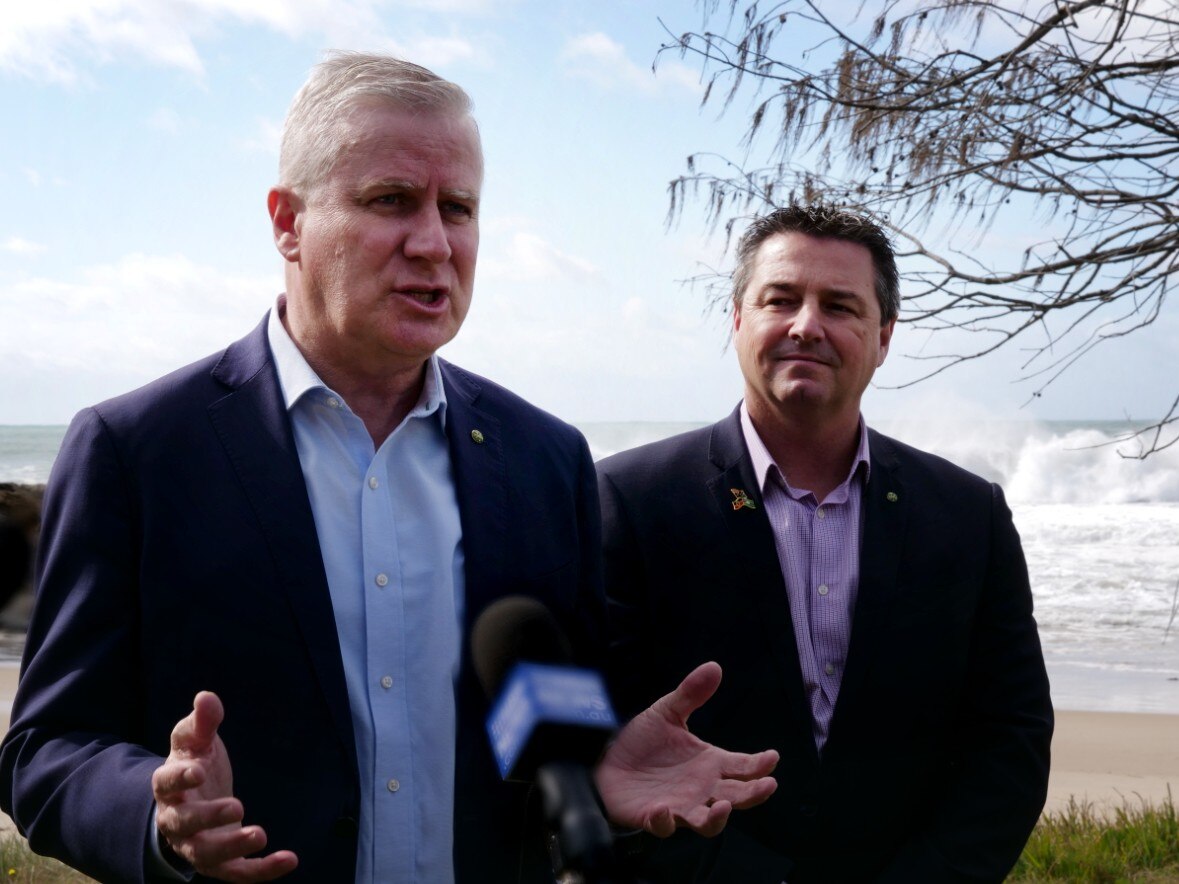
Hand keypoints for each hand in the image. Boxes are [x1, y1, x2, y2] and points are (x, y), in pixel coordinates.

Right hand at [152, 692, 297, 881]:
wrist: (191, 799)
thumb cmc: (194, 763)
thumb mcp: (196, 740)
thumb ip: (202, 722)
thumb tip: (206, 697)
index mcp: (167, 787)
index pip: (166, 783)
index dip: (180, 778)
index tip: (198, 770)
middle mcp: (176, 820)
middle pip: (185, 824)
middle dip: (208, 817)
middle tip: (236, 806)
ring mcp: (196, 845)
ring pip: (206, 854)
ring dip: (232, 847)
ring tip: (260, 834)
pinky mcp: (219, 862)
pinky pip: (236, 872)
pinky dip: (261, 871)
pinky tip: (290, 860)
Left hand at [594, 661, 778, 837]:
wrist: (605, 759)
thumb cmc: (641, 741)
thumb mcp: (667, 713)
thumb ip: (691, 694)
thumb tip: (714, 667)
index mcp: (708, 763)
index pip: (742, 767)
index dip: (760, 765)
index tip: (772, 757)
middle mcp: (700, 788)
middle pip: (736, 797)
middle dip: (754, 794)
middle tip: (768, 785)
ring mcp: (679, 805)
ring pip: (707, 822)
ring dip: (717, 818)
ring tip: (723, 806)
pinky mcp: (653, 817)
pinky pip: (664, 826)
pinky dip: (666, 821)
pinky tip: (664, 809)